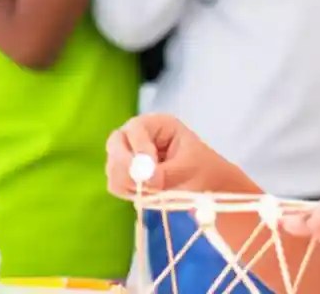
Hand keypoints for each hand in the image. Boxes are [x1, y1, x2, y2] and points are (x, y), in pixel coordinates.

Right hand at [106, 113, 252, 196]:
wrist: (207, 187)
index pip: (136, 129)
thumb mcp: (188, 169)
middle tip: (145, 185)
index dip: (139, 149)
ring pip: (113, 167)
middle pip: (115, 143)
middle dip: (126, 167)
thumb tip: (145, 179)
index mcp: (157, 125)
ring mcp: (128, 155)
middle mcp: (138, 136)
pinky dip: (129, 193)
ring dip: (130, 183)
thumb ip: (165, 173)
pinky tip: (149, 195)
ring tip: (156, 191)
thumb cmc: (203, 170)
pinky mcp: (126, 175)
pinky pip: (116, 184)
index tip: (152, 172)